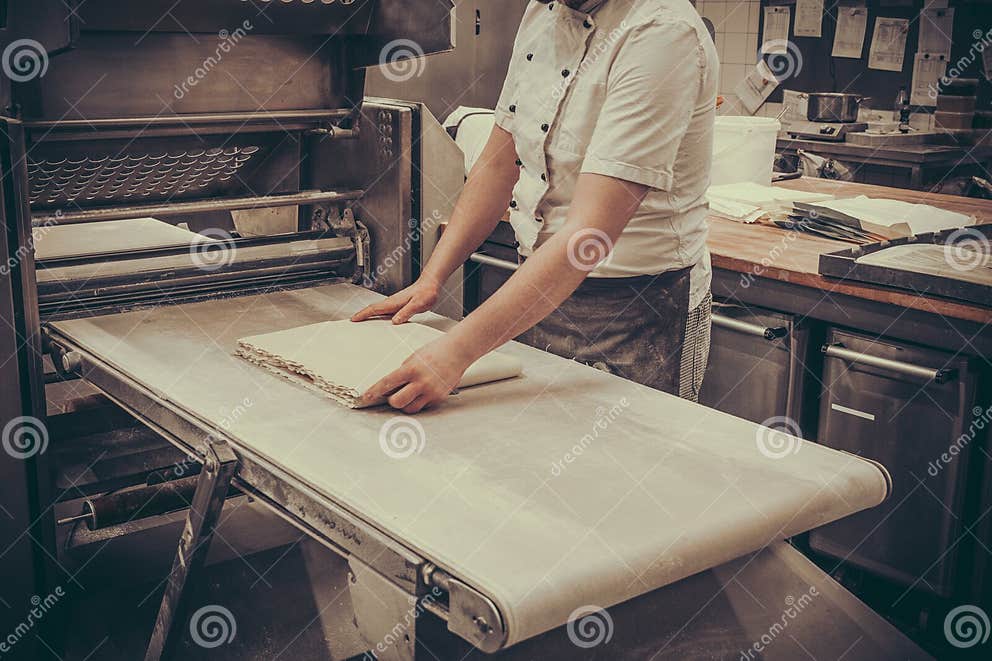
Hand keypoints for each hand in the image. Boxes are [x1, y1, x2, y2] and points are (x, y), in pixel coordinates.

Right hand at [351, 279, 439, 323]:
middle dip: (362, 314)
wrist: (431, 284)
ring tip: (361, 321)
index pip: (375, 308)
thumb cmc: (426, 292)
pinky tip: (380, 320)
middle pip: (373, 309)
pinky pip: (385, 311)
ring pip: (378, 310)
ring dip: (369, 314)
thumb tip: (395, 321)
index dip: (363, 314)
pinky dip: (378, 315)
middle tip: (353, 321)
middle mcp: (392, 302)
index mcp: (394, 302)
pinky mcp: (400, 304)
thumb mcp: (418, 304)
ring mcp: (395, 303)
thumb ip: (406, 312)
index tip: (354, 319)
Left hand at [360, 337, 474, 412]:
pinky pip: (424, 406)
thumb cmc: (436, 351)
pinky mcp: (439, 397)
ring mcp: (431, 391)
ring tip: (408, 395)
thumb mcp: (414, 357)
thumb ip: (404, 371)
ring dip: (406, 404)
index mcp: (411, 369)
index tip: (366, 397)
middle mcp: (421, 382)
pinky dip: (420, 401)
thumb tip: (392, 385)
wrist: (458, 351)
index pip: (387, 383)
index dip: (374, 392)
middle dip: (392, 401)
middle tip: (393, 395)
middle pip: (397, 402)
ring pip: (410, 408)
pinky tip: (423, 391)